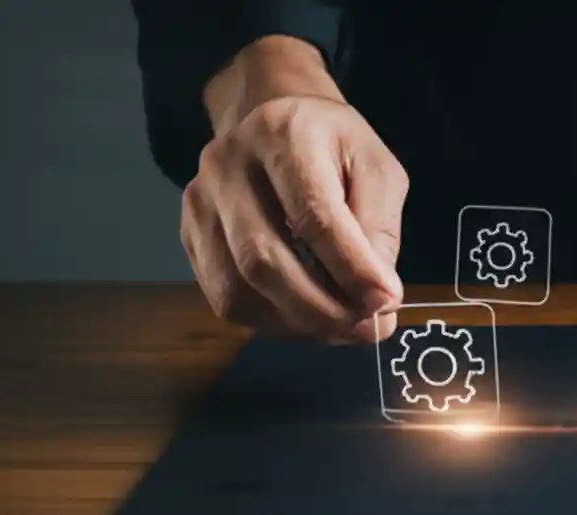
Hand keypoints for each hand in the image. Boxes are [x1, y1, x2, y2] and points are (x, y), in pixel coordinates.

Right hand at [181, 37, 406, 343]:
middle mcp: (226, 165)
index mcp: (282, 135)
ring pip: (238, 290)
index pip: (313, 214)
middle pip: (263, 259)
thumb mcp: (377, 170)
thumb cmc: (335, 148)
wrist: (277, 122)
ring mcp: (199, 202)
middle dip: (323, 309)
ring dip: (299, 325)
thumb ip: (379, 229)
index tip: (387, 303)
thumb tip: (378, 298)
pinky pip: (226, 300)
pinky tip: (311, 319)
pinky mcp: (190, 236)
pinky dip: (274, 322)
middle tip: (369, 329)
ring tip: (345, 328)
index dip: (351, 269)